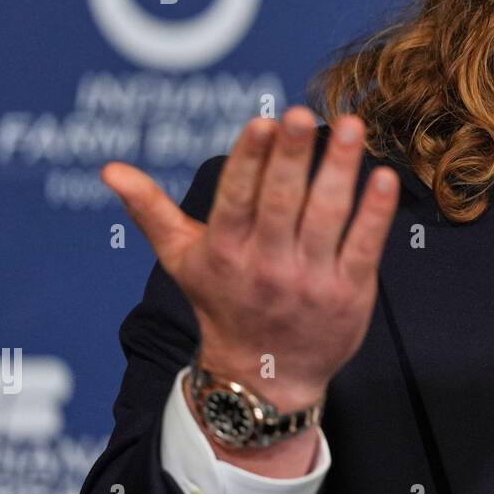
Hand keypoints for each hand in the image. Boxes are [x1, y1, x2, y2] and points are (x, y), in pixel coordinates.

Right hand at [101, 106, 399, 410]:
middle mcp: (266, 265)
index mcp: (225, 250)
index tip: (263, 122)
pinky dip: (375, 213)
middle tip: (303, 114)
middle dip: (293, 156)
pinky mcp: (348, 293)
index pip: (237, 198)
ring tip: (353, 128)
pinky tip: (382, 178)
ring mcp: (309, 280)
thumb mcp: (181, 260)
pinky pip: (364, 247)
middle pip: (282, 202)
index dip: (251, 160)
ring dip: (340, 170)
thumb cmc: (224, 304)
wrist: (264, 379)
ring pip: (326, 216)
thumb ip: (151, 210)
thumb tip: (110, 170)